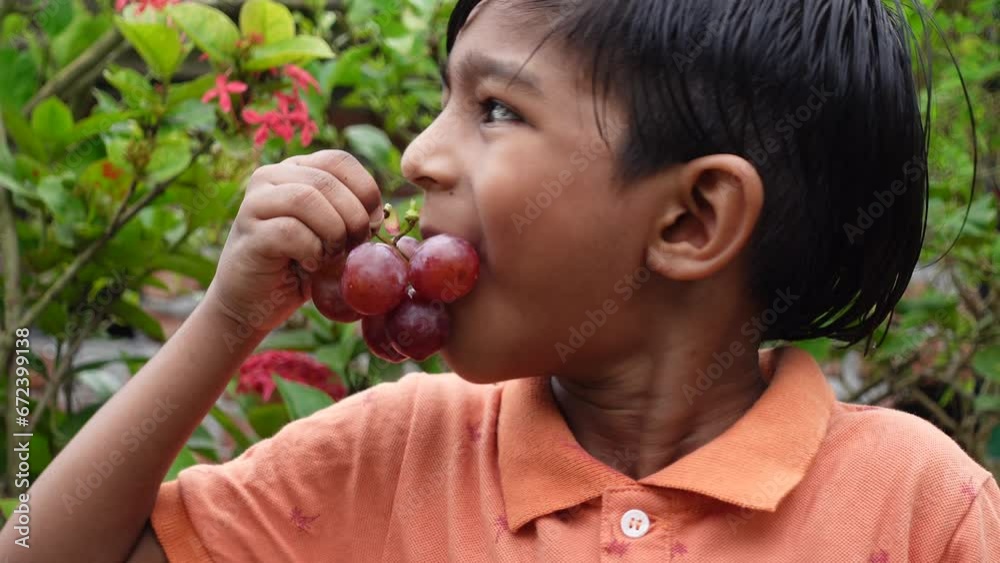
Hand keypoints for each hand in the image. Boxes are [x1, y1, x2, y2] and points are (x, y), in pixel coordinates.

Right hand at [203, 150, 382, 334]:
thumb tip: (381, 215)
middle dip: (354, 218)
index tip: (374, 224)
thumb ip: (353, 215)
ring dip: (333, 232)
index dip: (366, 190)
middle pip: (328, 181)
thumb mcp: (333, 235)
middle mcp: (270, 177)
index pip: (340, 161)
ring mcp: (255, 203)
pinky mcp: (249, 233)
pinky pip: (290, 231)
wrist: (253, 303)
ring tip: (331, 256)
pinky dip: (312, 251)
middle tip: (353, 247)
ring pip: (307, 198)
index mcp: (295, 170)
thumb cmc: (298, 267)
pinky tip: (310, 265)